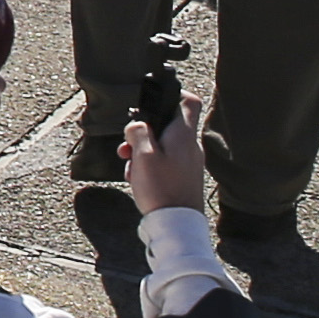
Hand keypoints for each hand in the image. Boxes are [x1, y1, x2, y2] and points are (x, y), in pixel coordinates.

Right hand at [123, 91, 208, 220]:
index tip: (153, 101)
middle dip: (145, 130)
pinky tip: (138, 177)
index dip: (173, 94)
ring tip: (130, 164)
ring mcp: (189, 161)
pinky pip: (166, 160)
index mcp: (183, 135)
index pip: (189, 101)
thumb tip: (137, 124)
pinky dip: (151, 163)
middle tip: (128, 143)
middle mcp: (190, 146)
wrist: (176, 223)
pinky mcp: (184, 176)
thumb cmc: (161, 188)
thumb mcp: (142, 155)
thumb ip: (138, 132)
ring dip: (144, 149)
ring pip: (164, 144)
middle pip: (168, 124)